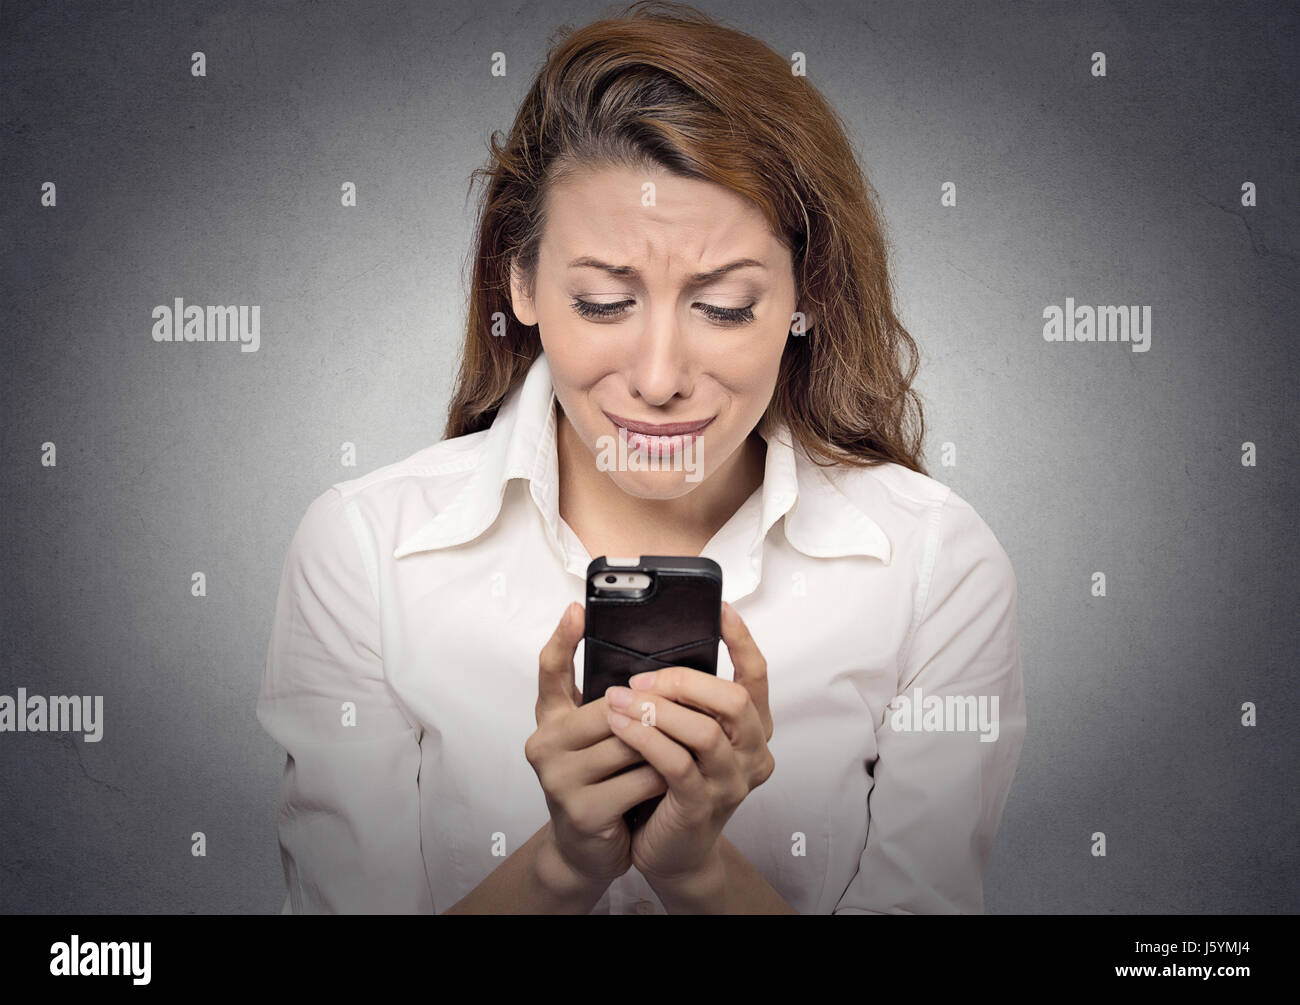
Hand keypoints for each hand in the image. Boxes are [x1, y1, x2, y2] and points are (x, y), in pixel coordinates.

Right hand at [524, 602, 669, 886]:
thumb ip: (611, 703)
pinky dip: (663, 777)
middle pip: (610, 708)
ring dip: (665, 745)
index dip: (563, 639)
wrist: (586, 851)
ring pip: (630, 743)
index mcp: (550, 717)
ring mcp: (558, 778)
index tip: (579, 608)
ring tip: (689, 745)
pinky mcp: (580, 810)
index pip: (550, 670)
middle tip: (689, 708)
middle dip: (652, 712)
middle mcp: (545, 743)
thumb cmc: (602, 782)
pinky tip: (674, 780)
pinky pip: (637, 780)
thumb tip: (648, 664)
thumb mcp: (600, 738)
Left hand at [606, 601, 774, 884]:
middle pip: (734, 699)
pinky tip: (620, 726)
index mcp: (753, 729)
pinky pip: (675, 764)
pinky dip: (645, 739)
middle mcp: (752, 754)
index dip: (741, 640)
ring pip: (705, 731)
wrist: (672, 850)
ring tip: (619, 699)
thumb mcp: (687, 735)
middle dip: (684, 680)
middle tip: (642, 678)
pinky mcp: (701, 806)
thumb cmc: (674, 782)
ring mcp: (730, 782)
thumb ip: (686, 700)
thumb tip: (655, 651)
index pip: (757, 676)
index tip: (719, 608)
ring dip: (657, 710)